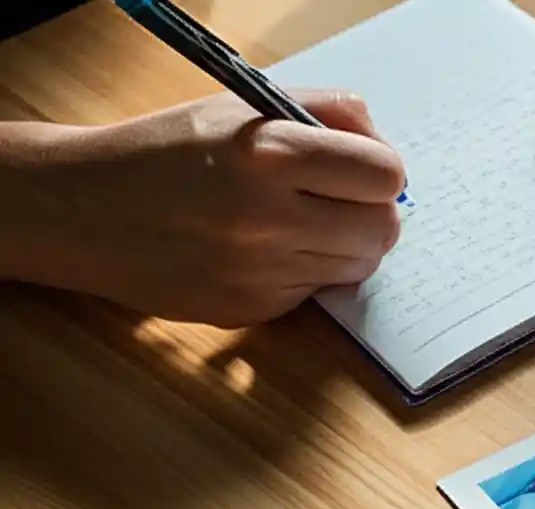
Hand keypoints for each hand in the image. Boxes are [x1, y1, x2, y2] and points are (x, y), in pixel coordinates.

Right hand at [6, 90, 404, 327]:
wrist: (86, 212)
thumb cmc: (168, 151)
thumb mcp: (244, 107)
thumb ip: (326, 113)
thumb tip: (384, 149)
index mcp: (272, 155)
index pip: (385, 176)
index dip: (383, 172)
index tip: (365, 171)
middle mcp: (270, 218)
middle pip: (383, 229)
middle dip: (373, 214)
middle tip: (345, 202)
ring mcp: (261, 272)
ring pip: (357, 267)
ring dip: (346, 246)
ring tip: (303, 222)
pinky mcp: (251, 310)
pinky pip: (314, 292)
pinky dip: (305, 272)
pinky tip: (264, 250)